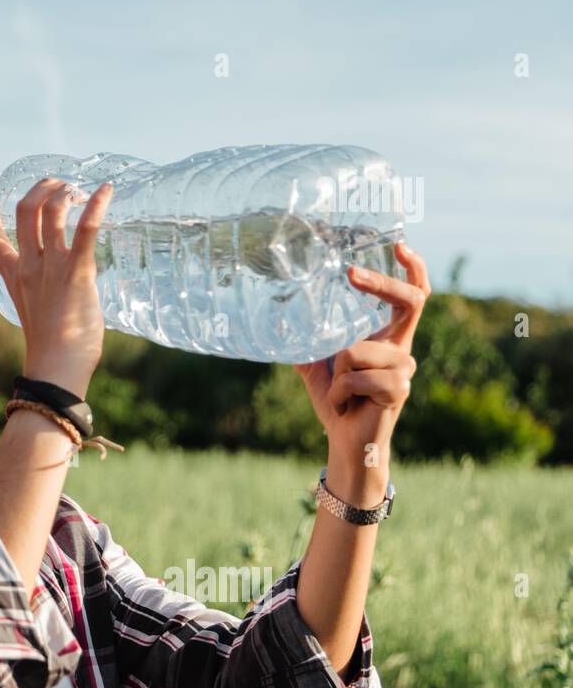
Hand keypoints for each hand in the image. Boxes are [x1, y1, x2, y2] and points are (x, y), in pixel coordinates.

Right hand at [0, 178, 111, 397]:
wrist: (56, 368)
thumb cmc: (51, 349)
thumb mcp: (35, 312)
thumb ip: (43, 292)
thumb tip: (62, 290)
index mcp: (15, 277)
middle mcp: (29, 266)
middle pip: (24, 212)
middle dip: (41, 189)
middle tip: (58, 185)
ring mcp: (51, 267)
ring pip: (50, 212)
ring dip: (64, 193)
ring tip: (78, 189)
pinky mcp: (77, 272)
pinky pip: (85, 230)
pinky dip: (97, 206)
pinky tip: (107, 191)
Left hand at [292, 242, 430, 504]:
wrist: (346, 443)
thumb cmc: (337, 403)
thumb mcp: (317, 367)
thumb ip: (305, 343)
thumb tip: (274, 318)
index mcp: (388, 339)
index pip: (414, 297)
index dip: (412, 269)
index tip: (398, 244)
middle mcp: (403, 349)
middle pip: (409, 302)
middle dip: (380, 284)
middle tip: (350, 273)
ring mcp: (405, 369)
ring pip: (357, 349)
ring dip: (335, 374)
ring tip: (339, 395)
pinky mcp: (399, 390)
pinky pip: (355, 376)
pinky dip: (338, 392)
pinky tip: (344, 407)